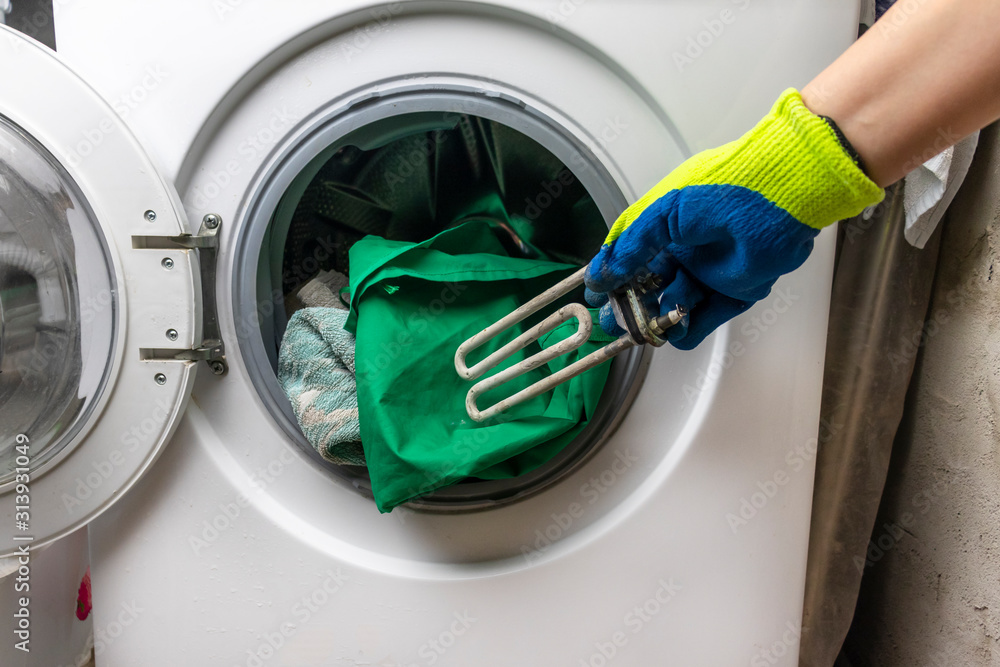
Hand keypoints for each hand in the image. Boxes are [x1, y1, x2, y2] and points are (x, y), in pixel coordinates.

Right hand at [585, 88, 883, 349]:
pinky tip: (676, 333)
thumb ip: (630, 247)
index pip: (630, 257)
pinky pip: (707, 319)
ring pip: (675, 305)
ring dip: (659, 317)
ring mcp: (709, 273)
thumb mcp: (662, 213)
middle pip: (649, 286)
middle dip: (631, 305)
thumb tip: (600, 276)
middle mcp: (686, 250)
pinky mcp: (735, 293)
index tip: (596, 296)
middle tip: (616, 321)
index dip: (612, 276)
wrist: (779, 195)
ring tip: (651, 324)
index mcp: (665, 226)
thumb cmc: (720, 189)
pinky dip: (690, 329)